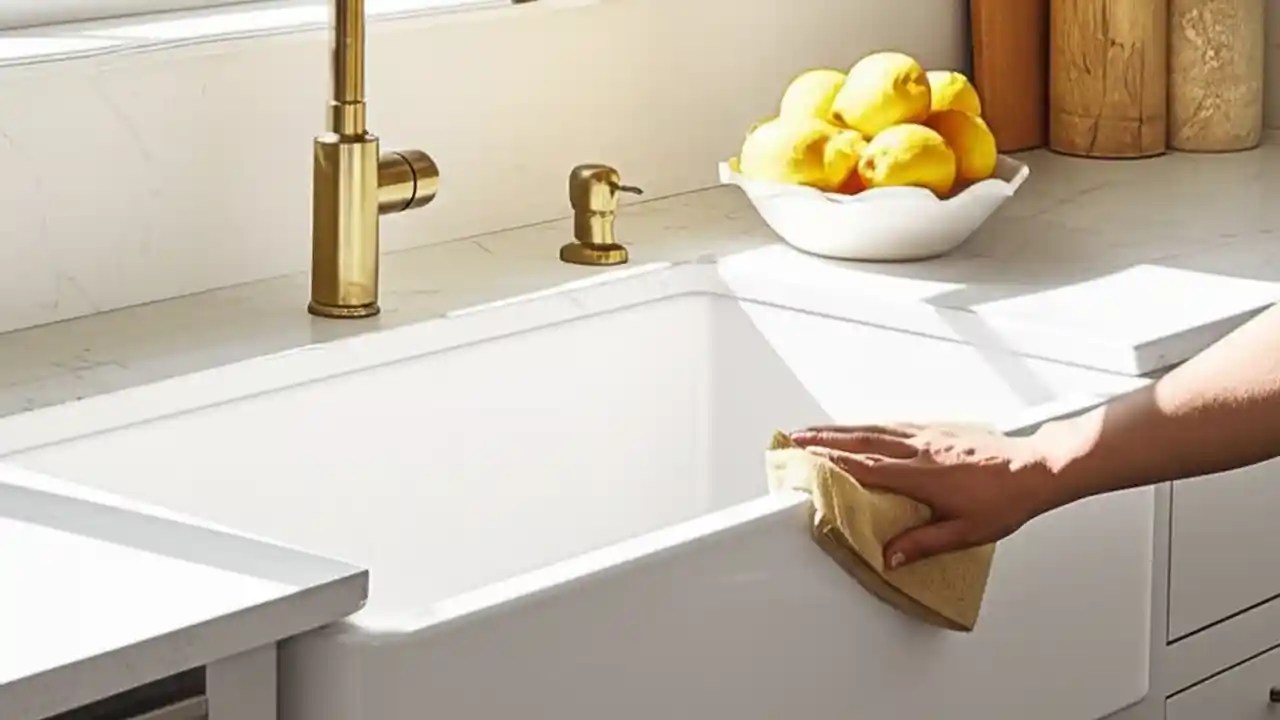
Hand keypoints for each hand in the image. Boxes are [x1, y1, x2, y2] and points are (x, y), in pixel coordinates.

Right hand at [789, 424, 1061, 568]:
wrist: (1037, 468)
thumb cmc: (1005, 501)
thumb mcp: (966, 533)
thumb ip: (923, 544)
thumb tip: (889, 558)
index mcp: (922, 476)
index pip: (866, 467)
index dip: (831, 462)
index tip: (804, 457)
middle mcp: (920, 450)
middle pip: (862, 440)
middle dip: (824, 439)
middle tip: (793, 436)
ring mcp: (929, 436)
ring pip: (875, 428)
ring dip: (841, 429)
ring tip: (815, 430)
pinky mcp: (940, 430)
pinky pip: (895, 425)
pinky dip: (870, 425)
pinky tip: (862, 427)